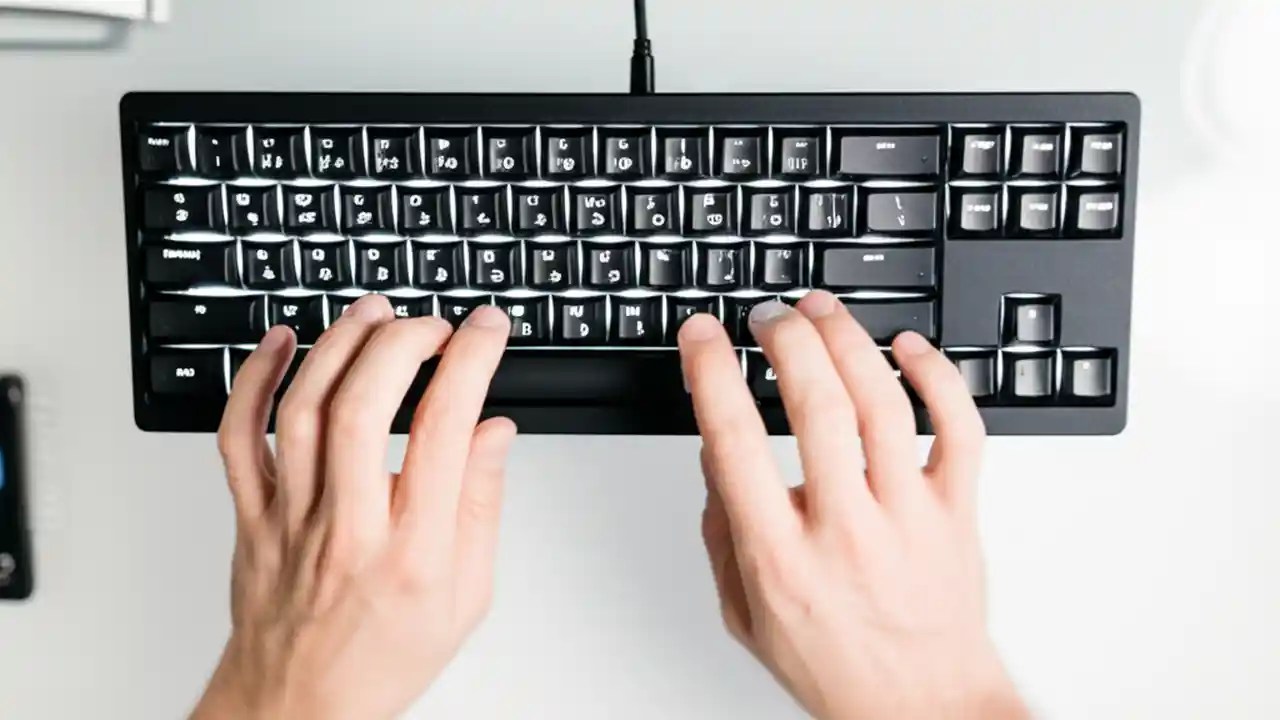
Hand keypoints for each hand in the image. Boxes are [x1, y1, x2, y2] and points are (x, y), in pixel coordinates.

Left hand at [192, 295, 516, 719]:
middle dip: (402, 344)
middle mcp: (348, 530)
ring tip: (374, 313)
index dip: (470, 363)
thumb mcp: (466, 598)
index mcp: (412, 553)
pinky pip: (237, 437)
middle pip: (362, 410)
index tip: (487, 330)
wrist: (298, 707)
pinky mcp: (252, 515)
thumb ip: (480, 507)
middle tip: (432, 324)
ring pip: (302, 412)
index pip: (443, 433)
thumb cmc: (380, 658)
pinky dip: (253, 379)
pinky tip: (282, 342)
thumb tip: (493, 431)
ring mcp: (292, 519)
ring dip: (339, 345)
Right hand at [678, 291, 1027, 719]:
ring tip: (821, 311)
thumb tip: (715, 458)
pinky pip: (960, 429)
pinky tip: (909, 348)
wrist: (923, 706)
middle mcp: (846, 531)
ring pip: (883, 405)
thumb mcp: (746, 614)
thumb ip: (722, 535)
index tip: (702, 336)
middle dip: (786, 341)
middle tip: (768, 316)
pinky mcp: (957, 512)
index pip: (736, 443)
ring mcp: (908, 517)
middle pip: (817, 407)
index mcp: (781, 557)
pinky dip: (938, 377)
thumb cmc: (837, 664)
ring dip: (848, 342)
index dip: (712, 375)